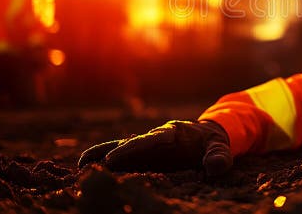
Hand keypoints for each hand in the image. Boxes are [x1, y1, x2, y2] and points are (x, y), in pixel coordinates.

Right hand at [77, 120, 231, 175]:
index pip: (153, 139)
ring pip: (121, 147)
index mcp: (174, 133)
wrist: (208, 136)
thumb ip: (219, 156)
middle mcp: (156, 137)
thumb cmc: (213, 142)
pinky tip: (87, 169)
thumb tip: (216, 167)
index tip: (117, 156)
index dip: (135, 147)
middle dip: (114, 152)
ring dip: (102, 155)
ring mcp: (148, 146)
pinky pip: (122, 156)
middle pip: (131, 143)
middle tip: (92, 164)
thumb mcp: (220, 147)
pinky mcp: (143, 154)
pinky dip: (105, 160)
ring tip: (81, 165)